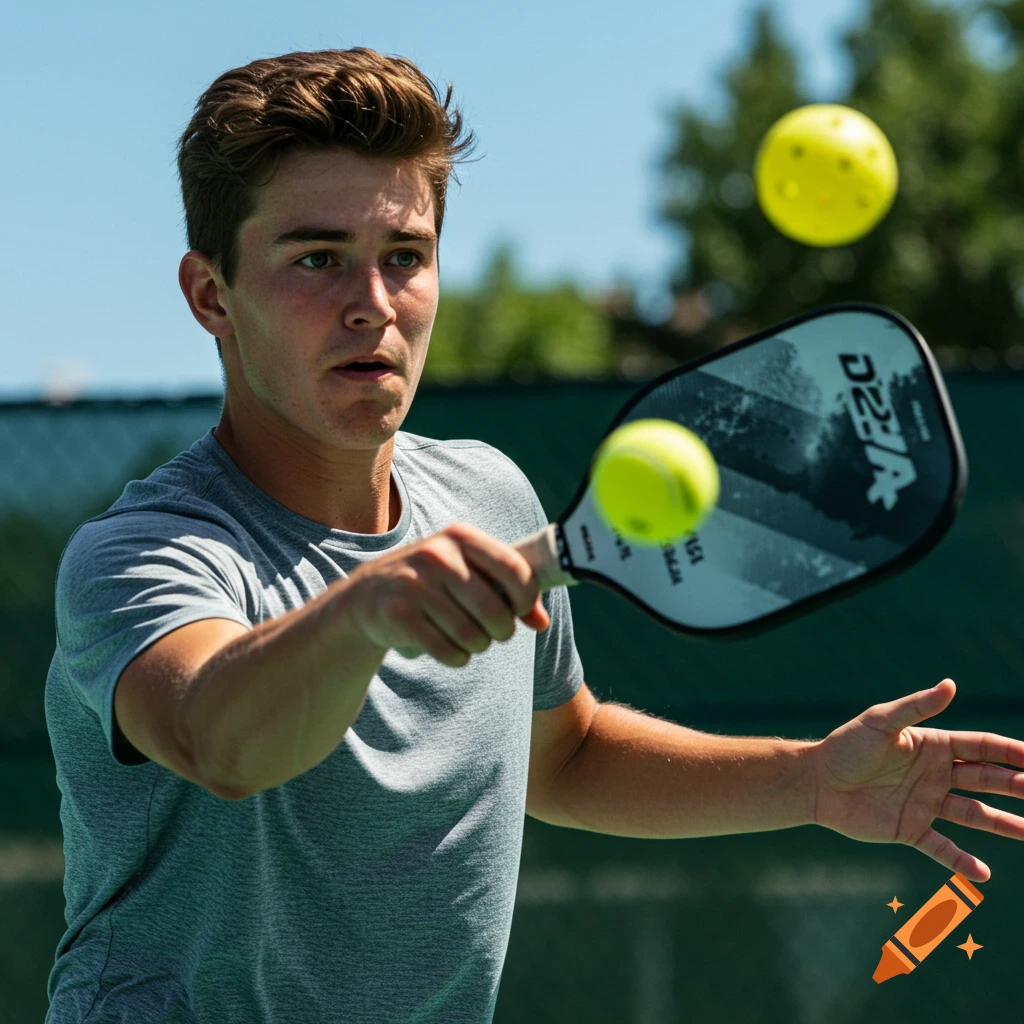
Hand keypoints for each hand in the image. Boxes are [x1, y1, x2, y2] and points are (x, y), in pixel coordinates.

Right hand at [345, 521, 549, 666]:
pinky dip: (457, 658)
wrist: (366, 596)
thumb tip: (542, 623)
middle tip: (492, 631)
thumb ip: (508, 591)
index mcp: (460, 536)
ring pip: (473, 636)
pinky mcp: (398, 615)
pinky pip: (448, 651)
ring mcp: (415, 585)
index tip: (521, 610)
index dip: (527, 598)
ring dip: (478, 646)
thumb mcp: (466, 572)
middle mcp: (437, 555)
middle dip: (501, 631)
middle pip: (495, 610)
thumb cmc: (431, 583)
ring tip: (468, 638)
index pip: (514, 568)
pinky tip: (448, 648)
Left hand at [811, 679, 1023, 881]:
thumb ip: (916, 706)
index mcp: (933, 746)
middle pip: (986, 781)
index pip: (981, 748)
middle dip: (1017, 785)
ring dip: (1004, 825)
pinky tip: (982, 873)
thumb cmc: (847, 745)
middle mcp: (935, 775)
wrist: (817, 781)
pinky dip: (961, 861)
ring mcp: (926, 804)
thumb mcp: (880, 721)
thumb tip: (951, 684)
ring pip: (975, 816)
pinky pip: (942, 847)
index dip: (1011, 752)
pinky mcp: (910, 829)